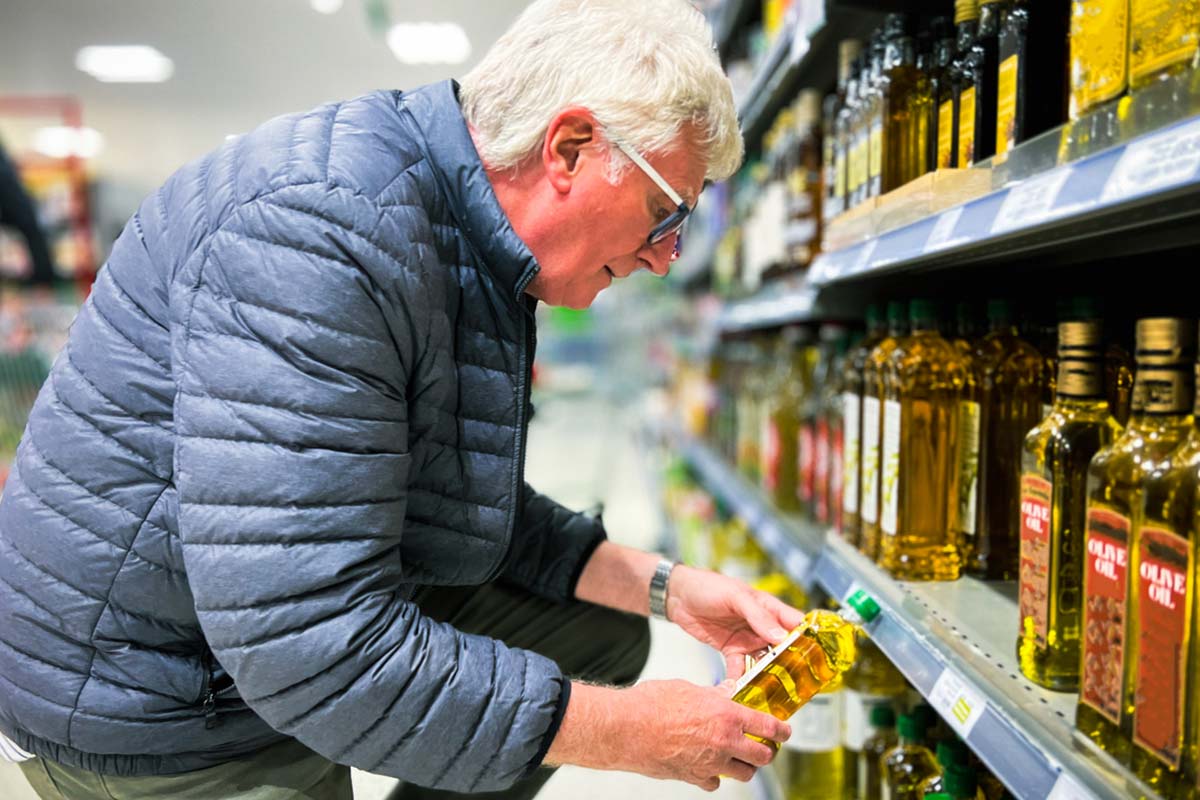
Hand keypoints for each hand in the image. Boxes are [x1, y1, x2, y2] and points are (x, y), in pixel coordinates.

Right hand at [610, 680, 789, 789]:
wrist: (625, 729)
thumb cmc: (651, 705)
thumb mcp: (688, 689)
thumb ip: (713, 695)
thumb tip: (726, 694)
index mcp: (727, 715)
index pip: (768, 726)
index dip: (782, 730)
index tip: (785, 732)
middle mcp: (724, 742)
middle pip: (763, 756)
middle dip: (767, 751)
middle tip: (763, 745)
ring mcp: (711, 763)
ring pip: (744, 773)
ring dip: (745, 765)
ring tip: (737, 755)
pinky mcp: (694, 777)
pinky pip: (715, 782)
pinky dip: (716, 775)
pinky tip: (708, 765)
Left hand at [666, 565, 805, 681]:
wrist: (678, 595)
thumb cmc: (707, 586)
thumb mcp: (735, 596)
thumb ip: (758, 616)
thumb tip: (781, 636)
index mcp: (768, 607)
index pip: (795, 624)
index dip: (809, 639)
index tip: (820, 658)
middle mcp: (761, 625)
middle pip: (783, 648)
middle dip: (791, 665)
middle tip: (799, 684)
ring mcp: (747, 639)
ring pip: (764, 662)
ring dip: (768, 676)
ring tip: (773, 693)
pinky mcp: (731, 650)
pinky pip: (740, 668)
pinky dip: (741, 680)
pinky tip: (743, 691)